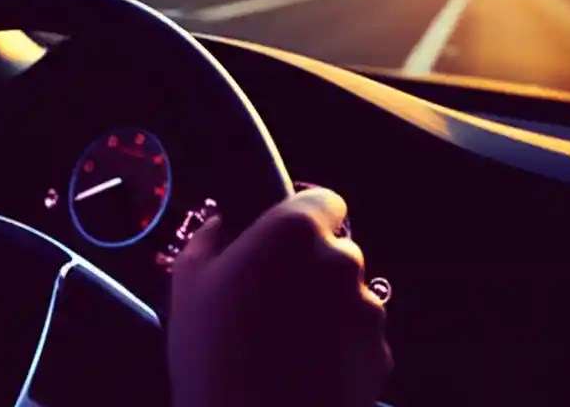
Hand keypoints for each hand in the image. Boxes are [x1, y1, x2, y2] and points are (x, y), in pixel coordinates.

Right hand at [168, 189, 390, 406]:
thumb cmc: (211, 352)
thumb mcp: (189, 283)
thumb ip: (210, 239)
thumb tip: (222, 224)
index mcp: (295, 231)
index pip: (324, 200)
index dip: (304, 216)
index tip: (281, 240)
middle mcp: (341, 261)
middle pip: (335, 250)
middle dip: (310, 268)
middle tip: (270, 300)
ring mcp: (367, 310)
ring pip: (347, 295)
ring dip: (325, 309)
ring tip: (284, 344)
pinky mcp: (380, 355)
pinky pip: (358, 338)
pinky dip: (339, 348)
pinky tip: (303, 370)